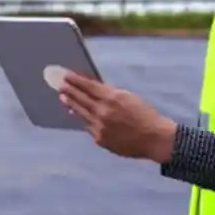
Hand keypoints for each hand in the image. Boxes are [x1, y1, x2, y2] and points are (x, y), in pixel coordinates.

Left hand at [57, 71, 176, 162]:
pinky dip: (83, 119)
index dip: (76, 80)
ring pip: (81, 113)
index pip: (88, 86)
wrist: (154, 138)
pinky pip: (88, 127)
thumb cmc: (145, 115)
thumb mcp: (128, 97)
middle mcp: (103, 112)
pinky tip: (77, 115)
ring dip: (71, 105)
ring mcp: (100, 127)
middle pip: (81, 99)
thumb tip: (93, 90)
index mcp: (112, 97)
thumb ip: (110, 94)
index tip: (67, 75)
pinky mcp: (100, 139)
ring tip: (63, 98)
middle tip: (60, 86)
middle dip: (70, 91)